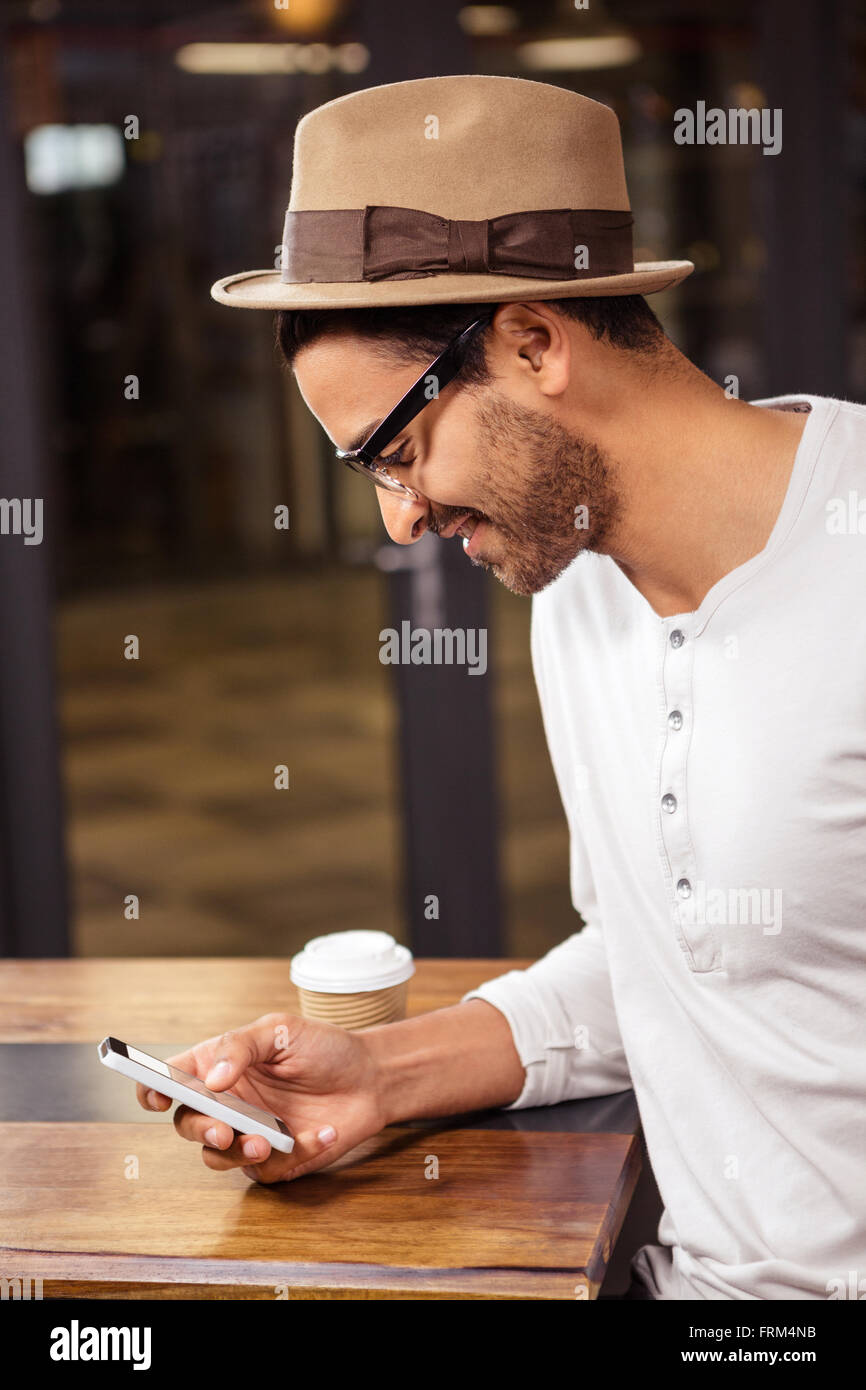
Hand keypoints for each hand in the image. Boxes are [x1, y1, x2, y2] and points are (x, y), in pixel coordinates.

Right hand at [135, 1012, 386, 1183]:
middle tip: (223, 1130)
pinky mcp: (274, 1161)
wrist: (370, 1078)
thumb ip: (240, 1046)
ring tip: (266, 1142)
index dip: (153, 1089)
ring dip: (234, 1153)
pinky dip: (292, 1155)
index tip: (156, 1097)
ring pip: (215, 1158)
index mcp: (219, 1067)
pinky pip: (265, 1171)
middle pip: (187, 1125)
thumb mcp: (281, 1031)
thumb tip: (212, 1078)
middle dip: (199, 1130)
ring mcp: (248, 1134)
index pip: (172, 1079)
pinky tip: (320, 1133)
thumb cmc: (322, 1048)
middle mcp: (227, 1103)